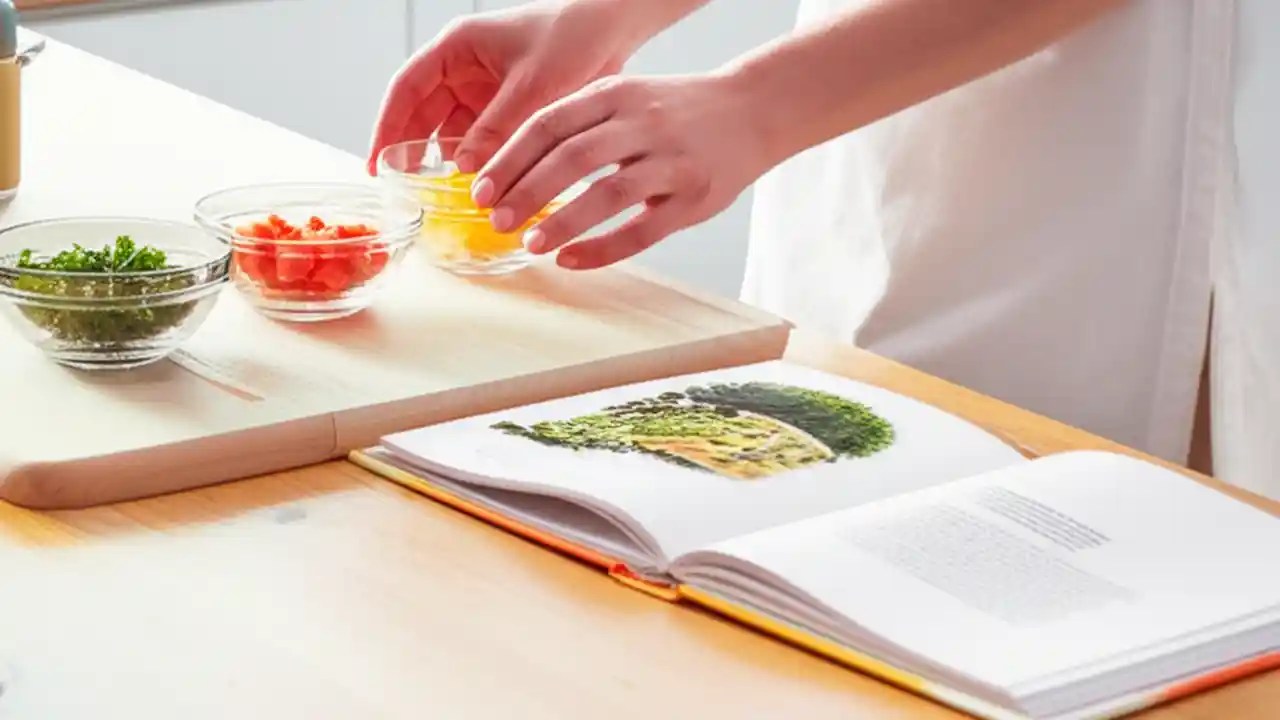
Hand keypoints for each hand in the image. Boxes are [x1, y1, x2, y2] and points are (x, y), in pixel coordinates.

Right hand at [366, 0, 646, 173]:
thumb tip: (461, 169)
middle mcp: (464, 68)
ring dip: (449, 160)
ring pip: (454, 130)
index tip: (377, 164)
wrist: (613, 30)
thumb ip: (495, 129)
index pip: (406, 90)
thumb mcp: (530, 88)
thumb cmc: (571, 40)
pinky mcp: (508, 106)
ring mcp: (485, 88)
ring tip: (442, 195)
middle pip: (424, 114)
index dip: (387, 128)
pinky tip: (480, 185)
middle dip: (412, 150)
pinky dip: (479, 160)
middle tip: (405, 190)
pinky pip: (483, 137)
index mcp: (457, 48)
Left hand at [471, 73, 768, 269]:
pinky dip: (603, 249)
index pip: (549, 123)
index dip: (510, 158)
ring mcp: (671, 162)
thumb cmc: (676, 111)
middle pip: (572, 157)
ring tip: (530, 244)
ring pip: (608, 193)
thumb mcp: (625, 98)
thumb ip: (579, 124)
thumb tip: (512, 166)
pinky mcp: (694, 198)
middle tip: (495, 220)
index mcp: (616, 95)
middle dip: (527, 191)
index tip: (479, 188)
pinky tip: (572, 260)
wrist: (753, 110)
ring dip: (563, 222)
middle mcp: (642, 124)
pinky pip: (643, 230)